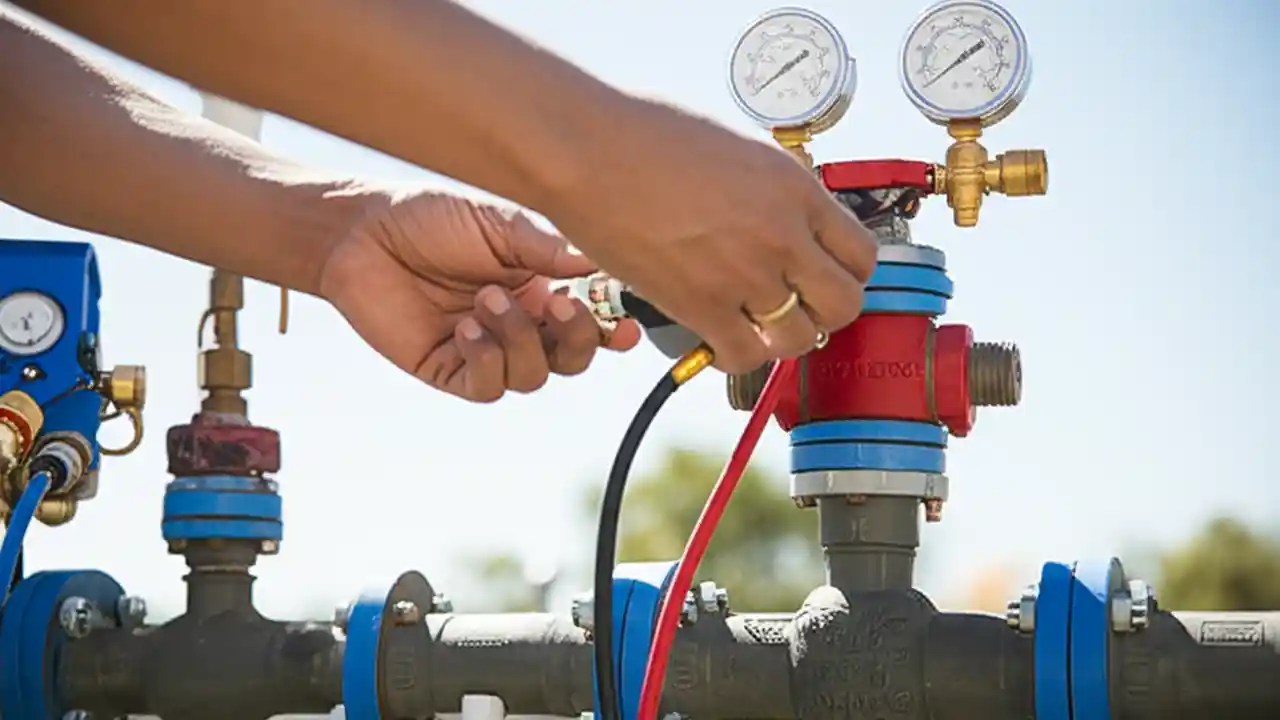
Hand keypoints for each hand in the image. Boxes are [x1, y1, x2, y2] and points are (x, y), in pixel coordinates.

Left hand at [319, 190, 640, 401]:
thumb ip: (547, 247)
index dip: (615, 330)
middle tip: (556, 304)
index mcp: (541, 285)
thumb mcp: (498, 221)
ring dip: (519, 340)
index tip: (627, 326)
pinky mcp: (450, 369)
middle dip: (575, 338)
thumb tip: (596, 263)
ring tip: (484, 299)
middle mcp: (520, 322)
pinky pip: (487, 386)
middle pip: (572, 358)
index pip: (592, 320)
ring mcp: (486, 349)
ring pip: (532, 375)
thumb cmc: (430, 218)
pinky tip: (465, 328)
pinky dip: (486, 359)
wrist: (363, 233)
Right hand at [538, 99, 877, 374]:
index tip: (831, 277)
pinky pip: (743, 356)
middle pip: (843, 304)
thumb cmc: (646, 135)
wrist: (589, 152)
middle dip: (827, 311)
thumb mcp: (739, 146)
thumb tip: (787, 214)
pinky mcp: (699, 306)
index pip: (861, 253)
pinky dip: (737, 356)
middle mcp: (779, 235)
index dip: (850, 272)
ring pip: (798, 339)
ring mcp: (742, 275)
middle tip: (803, 306)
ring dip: (783, 338)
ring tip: (760, 325)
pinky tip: (722, 338)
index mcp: (794, 189)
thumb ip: (773, 188)